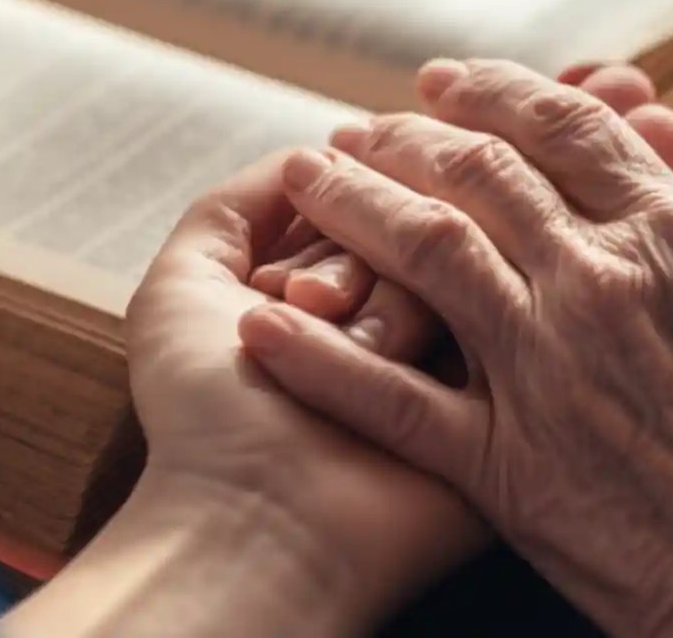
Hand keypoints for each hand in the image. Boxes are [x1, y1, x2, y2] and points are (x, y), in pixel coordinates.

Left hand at [0, 154, 483, 636]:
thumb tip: (313, 152)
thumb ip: (238, 204)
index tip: (284, 279)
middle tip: (304, 315)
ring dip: (384, 308)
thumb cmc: (206, 412)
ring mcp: (439, 357)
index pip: (358, 199)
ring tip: (341, 355)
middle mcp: (384, 316)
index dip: (325, 216)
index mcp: (326, 289)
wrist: (253, 519)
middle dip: (349, 266)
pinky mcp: (487, 400)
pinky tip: (384, 365)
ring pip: (451, 265)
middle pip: (406, 226)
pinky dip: (426, 336)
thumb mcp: (182, 285)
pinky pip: (490, 322)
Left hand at [237, 60, 672, 636]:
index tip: (442, 81)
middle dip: (406, 136)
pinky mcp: (501, 464)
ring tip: (305, 174)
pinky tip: (263, 323)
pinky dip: (321, 357)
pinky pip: (391, 398)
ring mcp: (542, 371)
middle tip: (359, 125)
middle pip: (478, 175)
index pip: (565, 131)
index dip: (495, 93)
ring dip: (352, 205)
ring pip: (425, 255)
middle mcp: (596, 286)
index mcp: (671, 240)